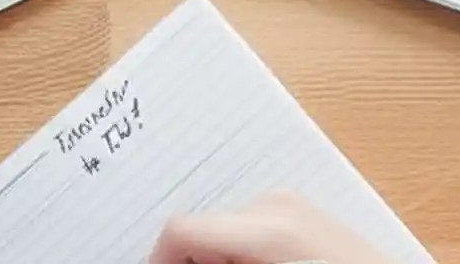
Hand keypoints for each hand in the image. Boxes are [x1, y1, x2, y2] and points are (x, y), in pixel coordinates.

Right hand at [149, 190, 392, 263]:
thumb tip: (168, 263)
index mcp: (265, 225)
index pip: (180, 230)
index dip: (157, 260)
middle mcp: (275, 202)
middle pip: (201, 230)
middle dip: (190, 262)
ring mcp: (291, 204)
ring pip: (224, 230)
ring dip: (215, 259)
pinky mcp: (303, 213)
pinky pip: (250, 230)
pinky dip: (239, 253)